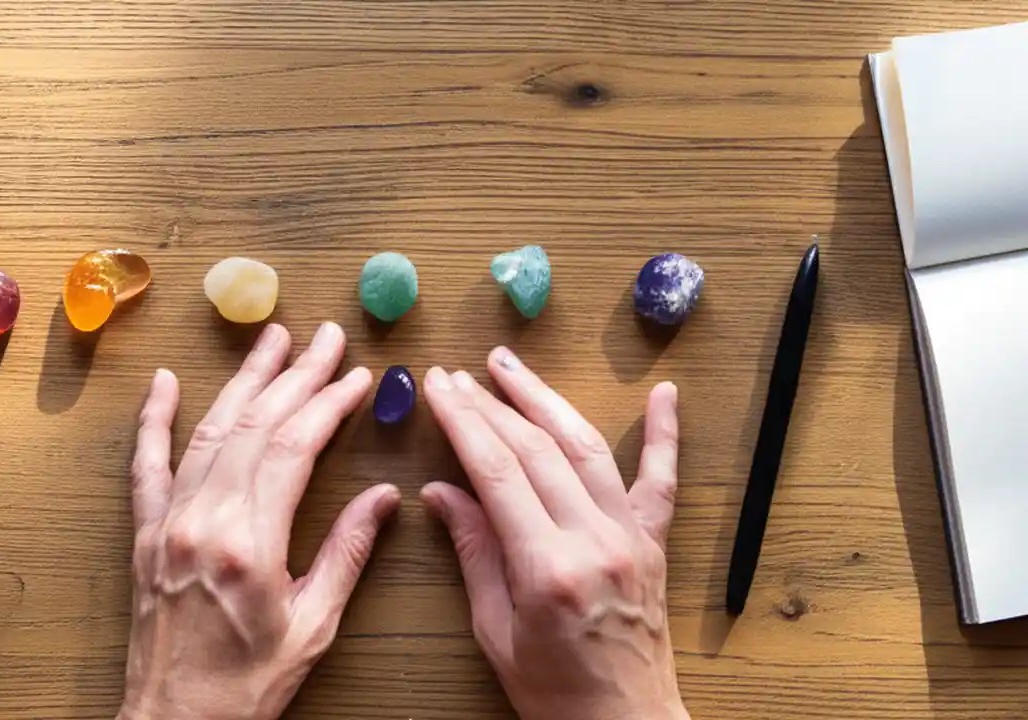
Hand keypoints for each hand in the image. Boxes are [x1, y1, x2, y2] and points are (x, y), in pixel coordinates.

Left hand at [118, 322, 400, 719]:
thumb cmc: (247, 685)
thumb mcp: (314, 626)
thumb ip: (348, 553)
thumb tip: (385, 496)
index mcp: (250, 544)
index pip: (294, 447)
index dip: (328, 403)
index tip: (355, 376)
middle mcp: (203, 520)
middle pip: (255, 425)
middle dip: (296, 374)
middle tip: (325, 335)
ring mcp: (167, 522)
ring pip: (209, 431)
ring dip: (244, 380)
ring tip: (272, 339)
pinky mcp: (144, 533)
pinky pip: (146, 464)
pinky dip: (154, 419)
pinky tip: (166, 382)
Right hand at [422, 347, 687, 719]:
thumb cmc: (554, 693)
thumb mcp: (496, 631)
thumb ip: (474, 553)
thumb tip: (442, 491)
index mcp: (548, 569)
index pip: (497, 473)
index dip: (463, 423)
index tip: (438, 388)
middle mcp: (596, 542)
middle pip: (537, 450)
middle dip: (492, 404)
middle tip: (458, 374)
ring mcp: (631, 538)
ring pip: (588, 448)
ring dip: (547, 399)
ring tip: (511, 366)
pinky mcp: (655, 543)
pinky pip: (663, 480)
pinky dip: (665, 434)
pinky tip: (664, 394)